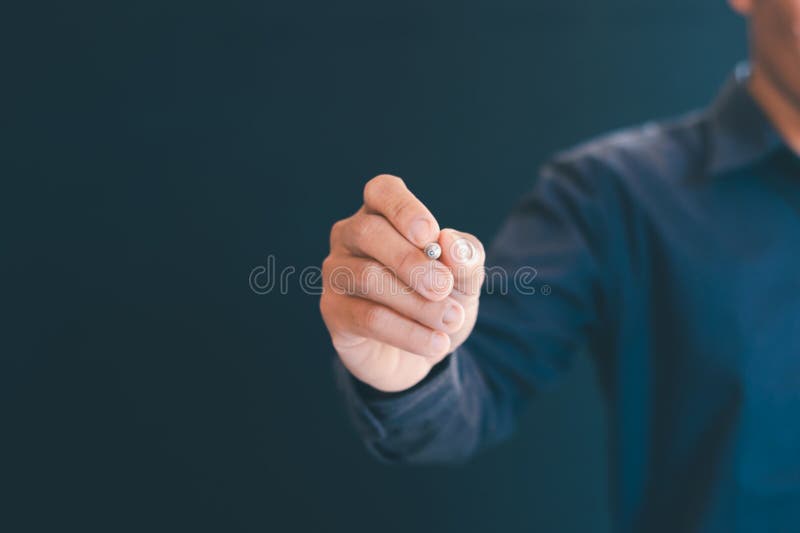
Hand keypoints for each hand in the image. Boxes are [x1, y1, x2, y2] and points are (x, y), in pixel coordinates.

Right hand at [320, 174, 484, 391]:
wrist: (425, 349)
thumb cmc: (440, 298)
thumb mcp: (465, 277)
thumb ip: (465, 257)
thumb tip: (451, 242)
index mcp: (382, 214)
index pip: (381, 191)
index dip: (403, 208)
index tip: (429, 234)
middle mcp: (351, 237)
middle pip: (369, 232)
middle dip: (411, 261)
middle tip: (444, 286)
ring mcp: (336, 273)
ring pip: (368, 277)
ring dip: (416, 302)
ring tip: (451, 319)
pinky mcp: (333, 311)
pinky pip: (367, 318)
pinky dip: (408, 332)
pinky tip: (436, 343)